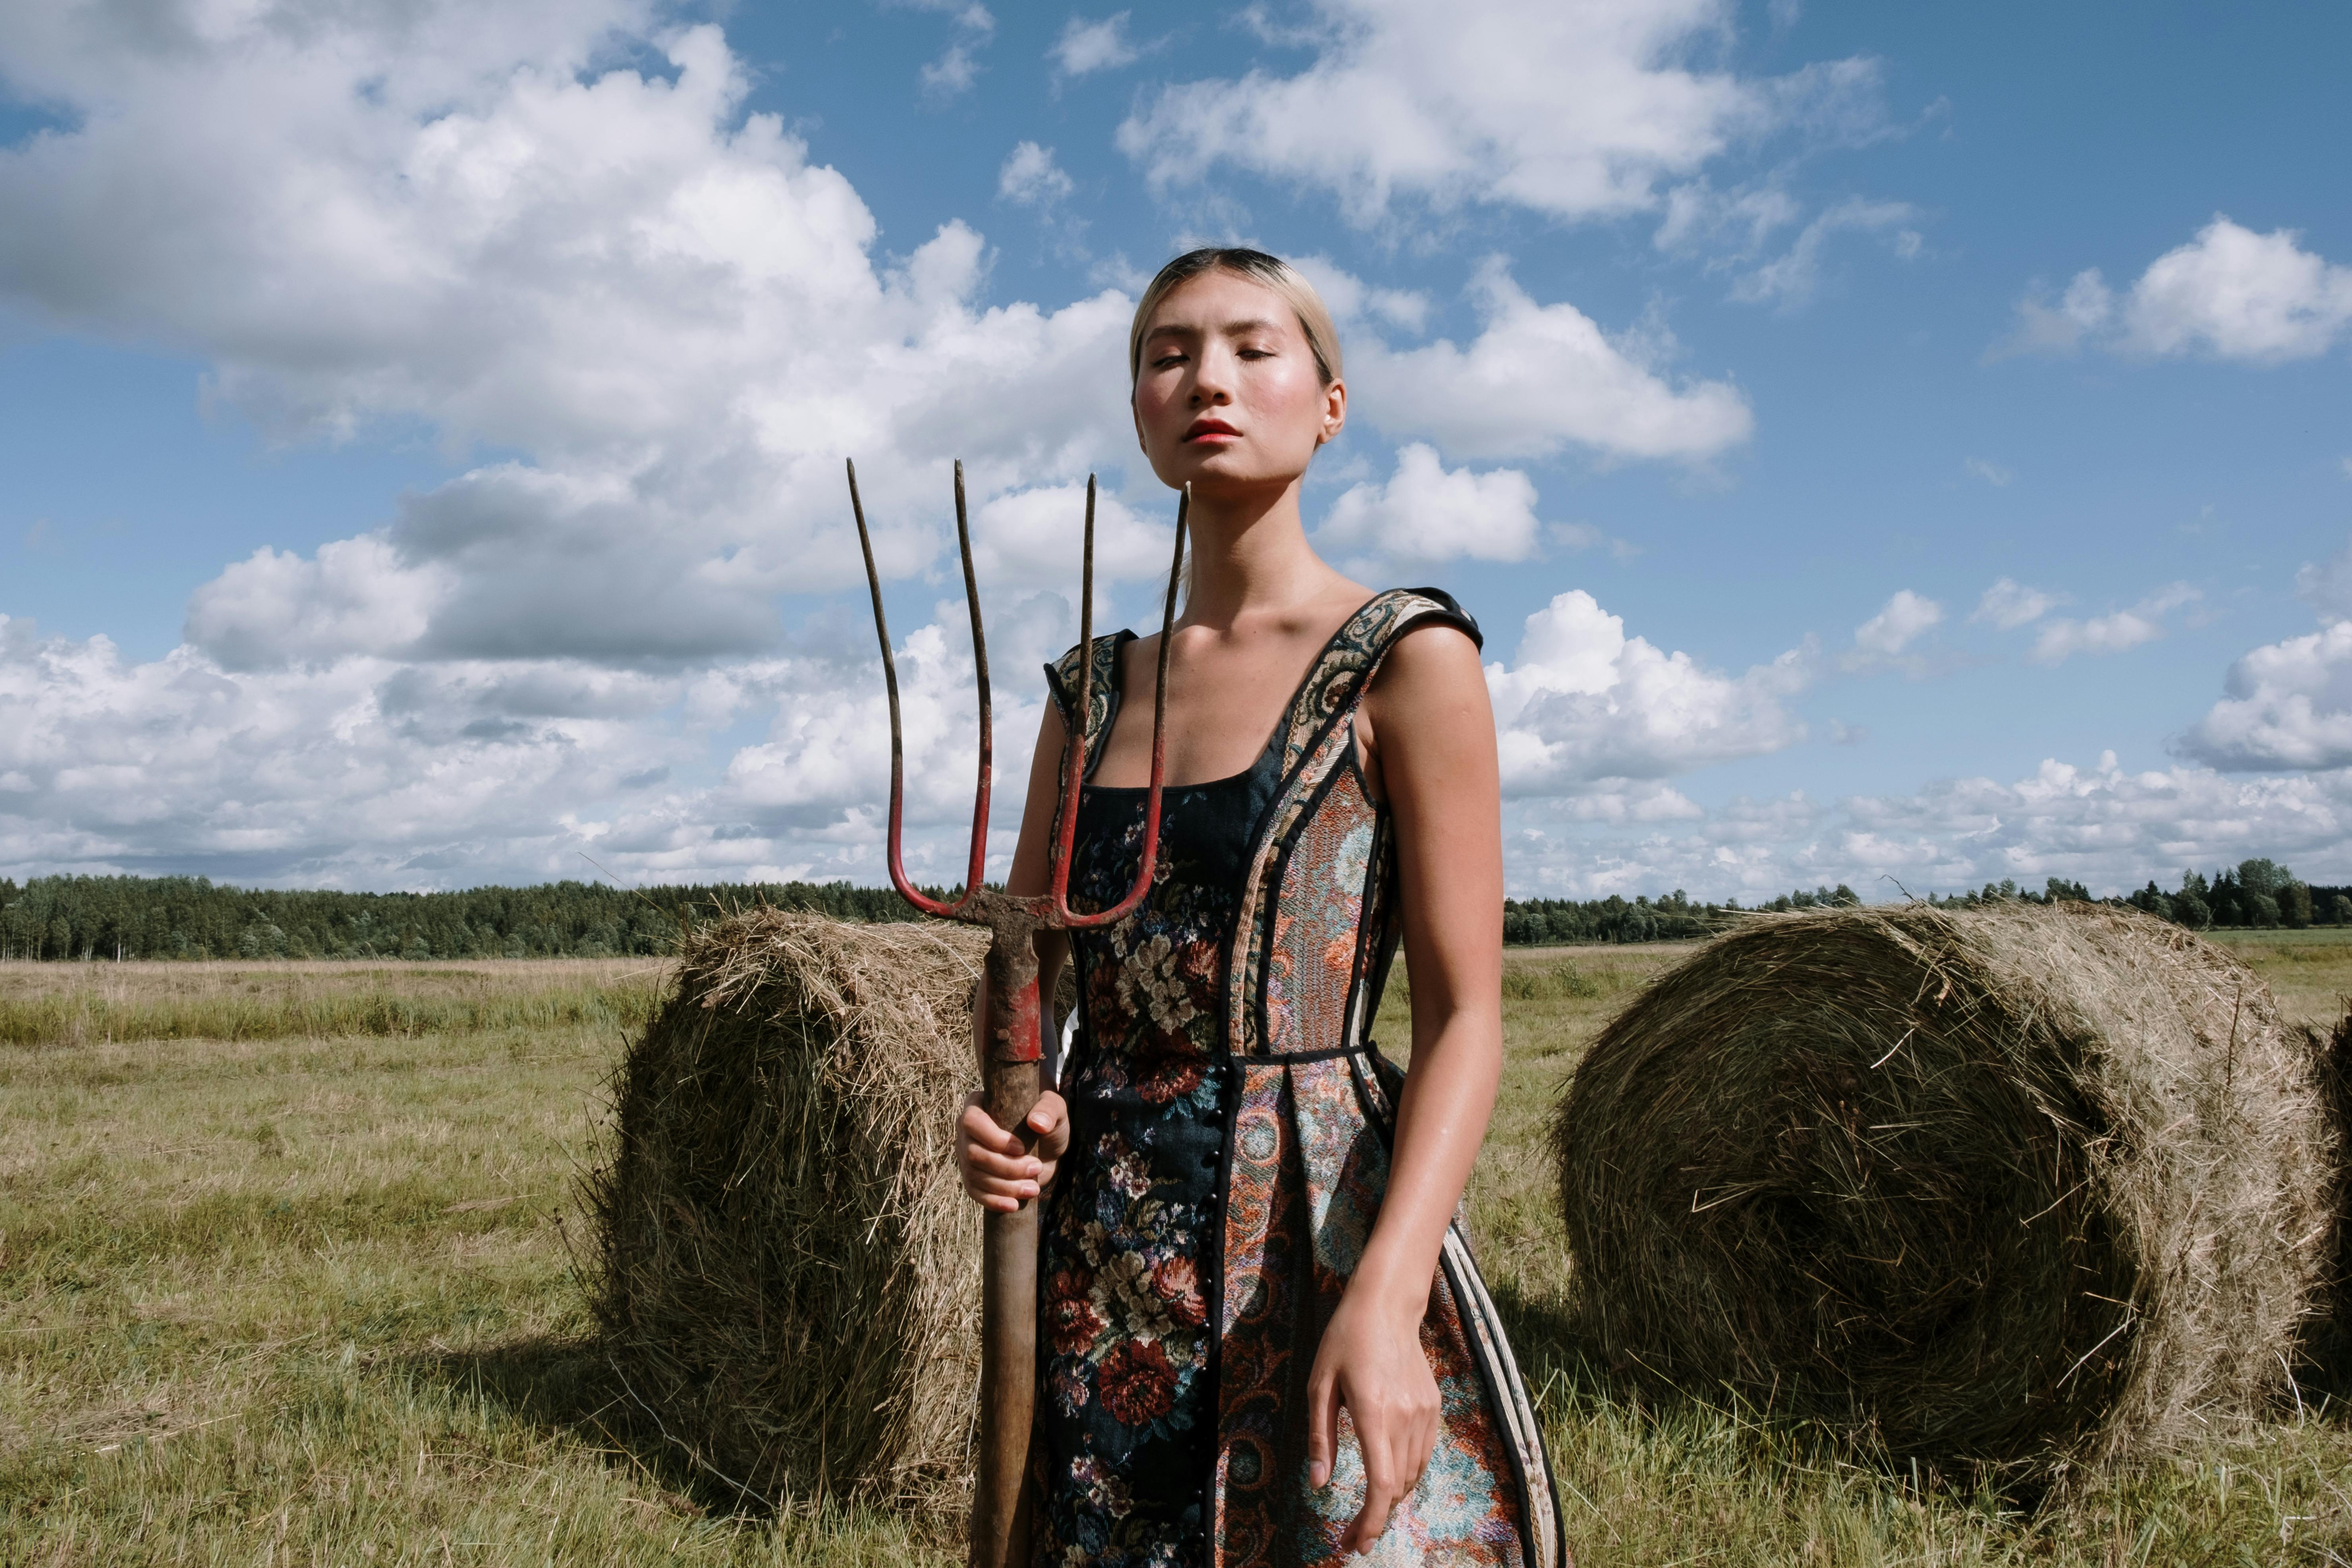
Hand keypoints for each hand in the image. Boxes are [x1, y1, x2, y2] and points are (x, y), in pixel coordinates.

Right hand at [955, 1089, 1068, 1211]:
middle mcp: (966, 1131)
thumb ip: (1049, 1109)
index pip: (972, 1122)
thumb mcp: (1055, 1108)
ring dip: (1005, 1186)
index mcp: (977, 1105)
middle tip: (1036, 1167)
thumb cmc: (1048, 1120)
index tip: (1021, 1148)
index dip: (994, 1139)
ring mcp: (966, 1156)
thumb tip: (1037, 1123)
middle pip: (973, 1154)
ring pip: (975, 1176)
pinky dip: (994, 1201)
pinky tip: (1014, 1204)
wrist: (1048, 1147)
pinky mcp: (973, 1177)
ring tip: (1033, 1188)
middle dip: (1006, 1167)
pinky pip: (975, 1193)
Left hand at [1305, 1283, 1439, 1553]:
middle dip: (1376, 1518)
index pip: (1382, 1485)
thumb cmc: (1345, 1341)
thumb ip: (1321, 1436)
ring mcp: (1425, 1413)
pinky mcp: (1433, 1407)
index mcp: (1374, 1413)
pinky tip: (1388, 1474)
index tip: (1357, 1544)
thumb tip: (1318, 1484)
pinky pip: (1423, 1454)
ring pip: (1413, 1475)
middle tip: (1352, 1535)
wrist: (1386, 1306)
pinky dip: (1406, 1473)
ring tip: (1368, 1508)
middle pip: (1398, 1488)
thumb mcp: (1319, 1385)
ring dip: (1392, 1498)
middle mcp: (1405, 1418)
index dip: (1372, 1521)